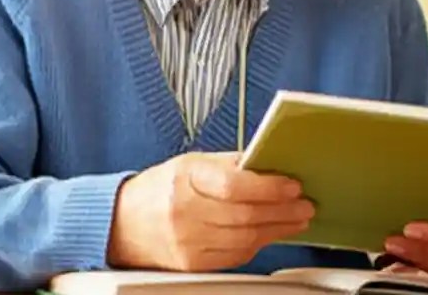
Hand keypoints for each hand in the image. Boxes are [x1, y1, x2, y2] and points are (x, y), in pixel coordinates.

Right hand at [107, 152, 313, 271]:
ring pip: (244, 238)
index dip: (268, 187)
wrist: (123, 224)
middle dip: (282, 211)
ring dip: (277, 229)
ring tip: (297, 219)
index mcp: (185, 178)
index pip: (232, 185)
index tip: (292, 185)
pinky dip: (258, 244)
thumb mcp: (192, 163)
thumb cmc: (162, 188)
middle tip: (305, 205)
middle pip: (244, 215)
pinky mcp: (192, 264)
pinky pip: (235, 256)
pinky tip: (272, 234)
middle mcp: (184, 212)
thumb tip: (272, 163)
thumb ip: (231, 164)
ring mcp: (187, 242)